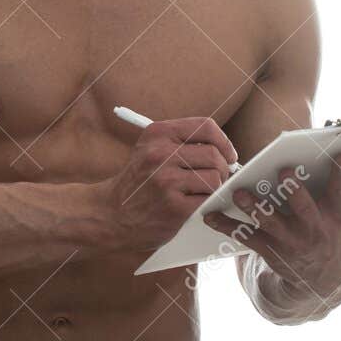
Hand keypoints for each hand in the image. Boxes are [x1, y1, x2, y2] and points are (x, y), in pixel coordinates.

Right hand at [104, 115, 238, 251]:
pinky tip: (195, 205)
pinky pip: (208, 199)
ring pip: (215, 178)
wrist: (112, 214)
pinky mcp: (174, 206)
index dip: (223, 141)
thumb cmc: (139, 183)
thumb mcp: (151, 150)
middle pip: (214, 154)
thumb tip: (224, 149)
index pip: (205, 126)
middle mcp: (161, 153)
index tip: (228, 154)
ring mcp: (167, 180)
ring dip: (215, 188)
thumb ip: (182, 143)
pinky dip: (207, 203)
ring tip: (203, 192)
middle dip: (223, 168)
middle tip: (218, 178)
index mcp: (158, 133)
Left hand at [202, 155, 340, 314]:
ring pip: (271, 222)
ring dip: (255, 208)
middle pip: (305, 208)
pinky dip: (227, 226)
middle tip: (285, 171)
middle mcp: (317, 230)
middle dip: (295, 191)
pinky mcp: (268, 252)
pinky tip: (210, 214)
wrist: (322, 285)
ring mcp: (291, 242)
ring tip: (241, 193)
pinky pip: (245, 237)